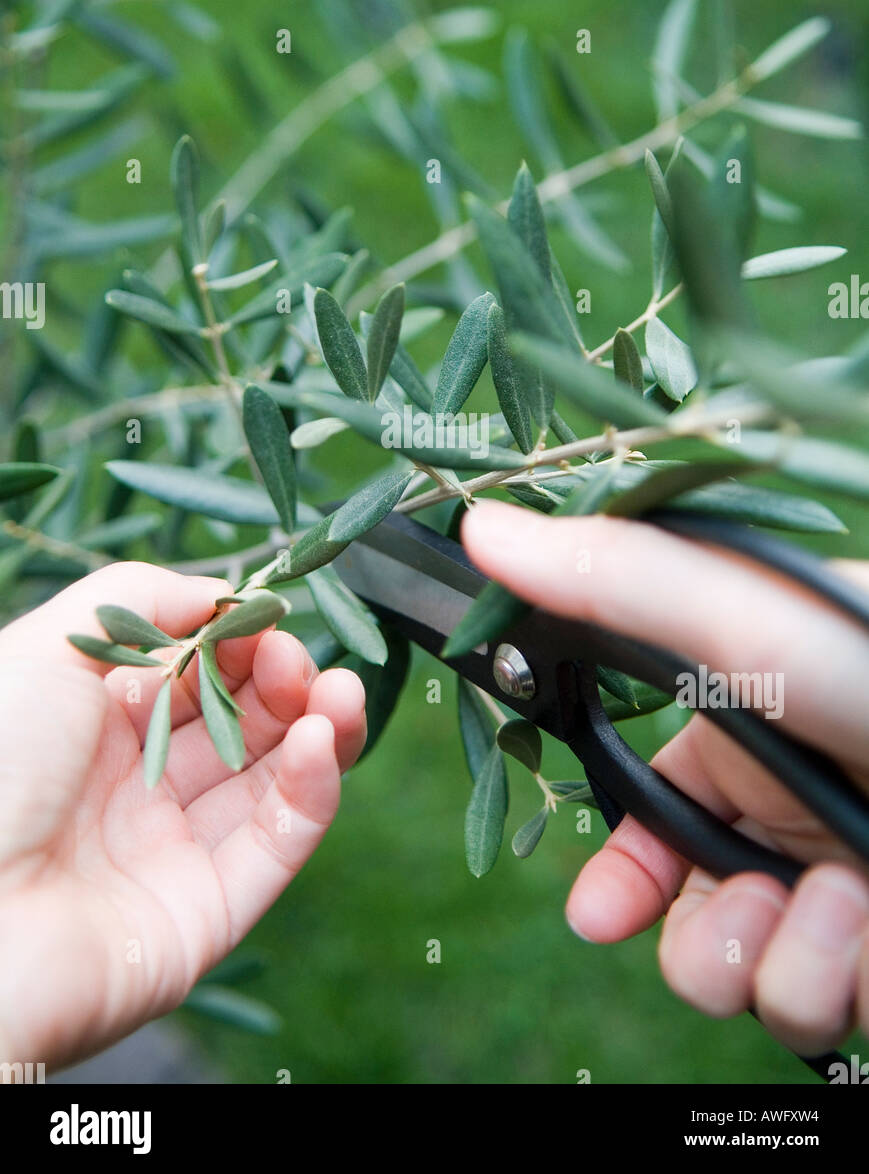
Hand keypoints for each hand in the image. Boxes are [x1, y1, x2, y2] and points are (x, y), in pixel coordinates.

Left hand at [0, 562, 365, 1071]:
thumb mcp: (49, 649)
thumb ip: (138, 598)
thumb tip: (222, 592)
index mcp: (93, 728)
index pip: (193, 676)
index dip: (239, 643)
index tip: (269, 617)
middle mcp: (134, 789)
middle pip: (240, 726)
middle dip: (285, 682)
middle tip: (301, 660)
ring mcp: (171, 853)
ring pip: (272, 784)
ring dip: (319, 729)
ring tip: (342, 692)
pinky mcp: (206, 914)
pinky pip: (275, 845)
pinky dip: (312, 790)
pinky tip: (324, 740)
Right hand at [463, 501, 868, 1056]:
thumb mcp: (758, 627)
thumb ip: (618, 584)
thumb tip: (480, 528)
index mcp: (754, 726)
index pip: (651, 807)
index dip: (618, 867)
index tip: (597, 912)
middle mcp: (794, 810)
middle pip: (685, 906)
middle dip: (694, 930)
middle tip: (743, 905)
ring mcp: (842, 890)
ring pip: (739, 972)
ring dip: (768, 954)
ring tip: (834, 905)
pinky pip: (807, 1009)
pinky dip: (826, 980)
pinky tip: (866, 928)